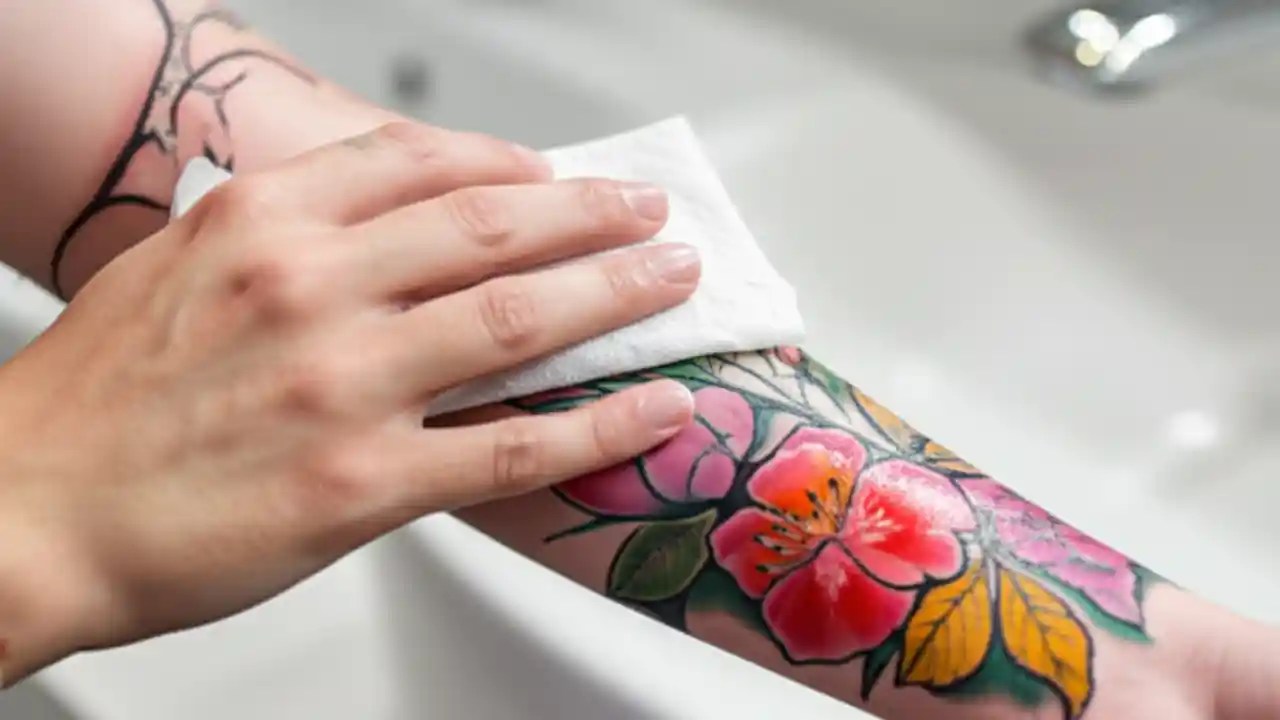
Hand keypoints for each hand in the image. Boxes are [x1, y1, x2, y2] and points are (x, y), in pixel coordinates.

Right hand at [0, 123, 699, 682]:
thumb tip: (380, 218)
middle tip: (647, 214)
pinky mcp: (365, 484)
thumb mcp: (177, 266)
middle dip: (590, 216)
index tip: (554, 173)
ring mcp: (345, 385)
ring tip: (673, 282)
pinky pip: (513, 448)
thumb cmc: (94, 398)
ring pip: (520, 321)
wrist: (24, 514)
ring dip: (616, 295)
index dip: (510, 164)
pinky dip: (601, 424)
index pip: (419, 162)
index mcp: (262, 223)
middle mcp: (311, 287)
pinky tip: (656, 406)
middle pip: (493, 229)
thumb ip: (282, 231)